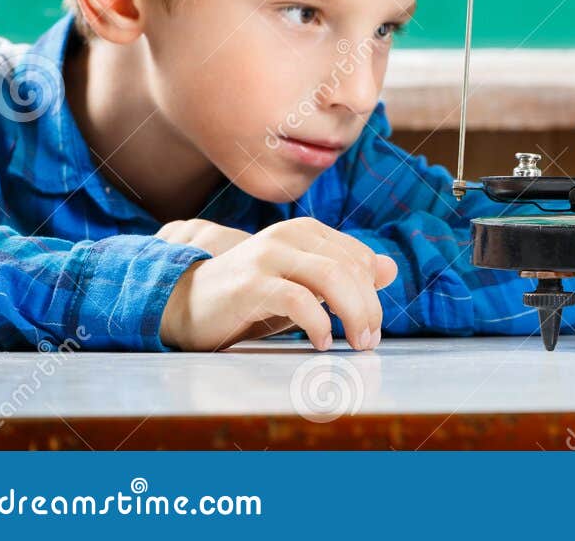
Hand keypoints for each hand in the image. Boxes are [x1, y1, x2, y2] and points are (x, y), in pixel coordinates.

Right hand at [158, 216, 398, 351]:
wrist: (184, 306)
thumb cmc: (249, 298)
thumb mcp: (302, 284)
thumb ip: (343, 275)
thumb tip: (390, 269)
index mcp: (305, 231)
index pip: (359, 258)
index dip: (373, 292)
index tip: (374, 326)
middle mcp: (288, 235)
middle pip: (350, 268)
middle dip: (369, 307)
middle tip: (370, 340)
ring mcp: (267, 256)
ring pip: (332, 278)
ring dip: (353, 314)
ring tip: (356, 342)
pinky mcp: (250, 284)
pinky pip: (298, 299)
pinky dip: (318, 323)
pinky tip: (321, 342)